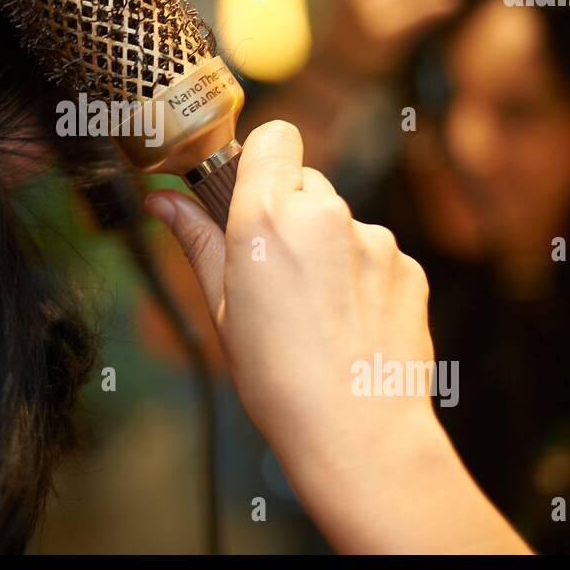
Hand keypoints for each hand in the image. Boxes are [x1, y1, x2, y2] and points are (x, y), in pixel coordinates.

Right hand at [144, 120, 529, 552]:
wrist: (359, 433)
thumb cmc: (278, 379)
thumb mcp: (221, 308)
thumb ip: (197, 241)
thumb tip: (161, 201)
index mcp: (267, 218)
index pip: (274, 136)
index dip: (260, 158)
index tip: (246, 192)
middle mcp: (325, 214)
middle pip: (305, 181)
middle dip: (288, 212)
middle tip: (273, 270)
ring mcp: (374, 239)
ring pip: (340, 220)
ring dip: (325, 246)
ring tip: (314, 312)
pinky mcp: (408, 266)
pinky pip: (374, 253)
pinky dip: (360, 276)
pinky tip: (349, 324)